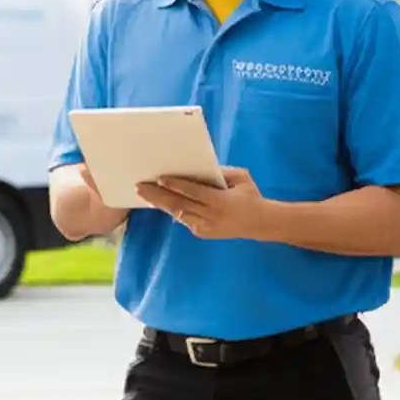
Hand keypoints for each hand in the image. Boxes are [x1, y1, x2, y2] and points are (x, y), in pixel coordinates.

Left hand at [135, 167, 273, 240]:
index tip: (159, 178)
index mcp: (220, 201)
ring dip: (160, 203)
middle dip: (157, 195)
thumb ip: (221, 172)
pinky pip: (183, 219)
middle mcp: (210, 216)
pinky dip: (171, 209)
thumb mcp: (240, 179)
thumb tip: (199, 166)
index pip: (193, 192)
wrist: (260, 223)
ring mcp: (205, 227)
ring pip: (178, 213)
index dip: (175, 185)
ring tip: (144, 193)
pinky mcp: (202, 233)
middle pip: (179, 205)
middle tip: (140, 186)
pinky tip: (159, 202)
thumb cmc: (250, 195)